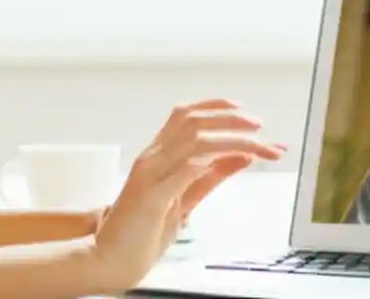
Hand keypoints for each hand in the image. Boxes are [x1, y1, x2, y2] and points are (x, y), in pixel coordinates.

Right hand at [87, 98, 285, 291]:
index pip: (185, 116)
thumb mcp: (185, 199)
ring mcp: (149, 175)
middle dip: (231, 120)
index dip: (216, 107)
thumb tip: (243, 155)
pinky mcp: (151, 198)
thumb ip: (211, 176)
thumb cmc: (143, 234)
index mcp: (157, 156)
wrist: (110, 262)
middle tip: (259, 126)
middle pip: (193, 121)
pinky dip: (209, 161)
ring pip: (194, 141)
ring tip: (257, 144)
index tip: (243, 110)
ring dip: (231, 139)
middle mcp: (152, 158)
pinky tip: (230, 160)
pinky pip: (183, 170)